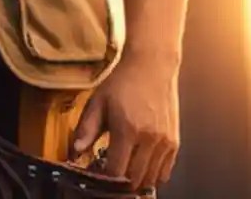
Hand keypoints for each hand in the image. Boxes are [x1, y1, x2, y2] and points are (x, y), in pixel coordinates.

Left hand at [72, 51, 180, 191]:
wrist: (152, 66)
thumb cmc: (123, 82)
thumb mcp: (98, 102)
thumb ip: (87, 128)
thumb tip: (76, 150)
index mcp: (128, 130)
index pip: (116, 170)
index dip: (104, 178)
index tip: (95, 174)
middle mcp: (150, 139)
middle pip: (135, 179)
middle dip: (119, 184)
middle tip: (107, 176)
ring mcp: (165, 142)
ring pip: (151, 179)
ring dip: (136, 181)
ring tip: (122, 173)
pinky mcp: (174, 141)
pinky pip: (165, 170)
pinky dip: (153, 175)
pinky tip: (140, 167)